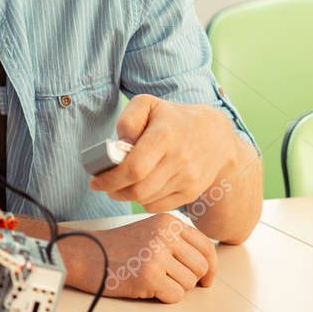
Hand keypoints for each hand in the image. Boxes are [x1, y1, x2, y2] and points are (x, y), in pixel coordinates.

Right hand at [60, 213, 216, 303]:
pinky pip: (175, 296)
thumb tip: (207, 267)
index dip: (210, 267)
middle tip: (173, 282)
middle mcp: (165, 235)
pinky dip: (163, 297)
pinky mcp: (149, 276)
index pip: (206, 246)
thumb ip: (177, 241)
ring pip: (189, 284)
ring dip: (173, 287)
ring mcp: (157, 254)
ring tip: (151, 279)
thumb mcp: (149, 231)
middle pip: (202, 267)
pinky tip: (145, 287)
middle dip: (191, 280)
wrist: (84, 254)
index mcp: (168, 222)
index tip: (206, 279)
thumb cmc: (116, 247)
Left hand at [90, 94, 236, 212]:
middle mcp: (180, 159)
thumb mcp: (148, 105)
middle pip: (138, 189)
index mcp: (165, 136)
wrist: (216, 135)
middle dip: (114, 190)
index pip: (134, 168)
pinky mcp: (192, 192)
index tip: (96, 181)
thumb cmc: (173, 119)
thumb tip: (120, 144)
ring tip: (120, 185)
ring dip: (127, 196)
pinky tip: (140, 189)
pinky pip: (159, 206)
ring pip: (147, 200)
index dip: (110, 179)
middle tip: (104, 185)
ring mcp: (188, 178)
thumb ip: (128, 120)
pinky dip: (144, 201)